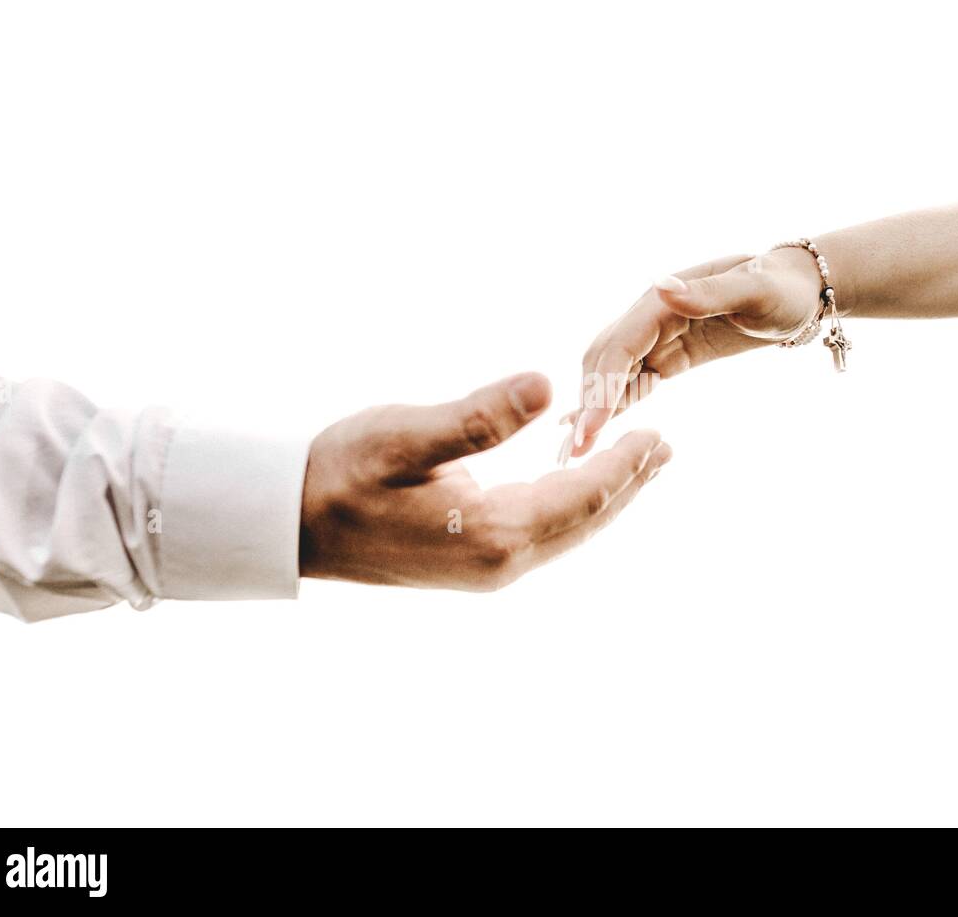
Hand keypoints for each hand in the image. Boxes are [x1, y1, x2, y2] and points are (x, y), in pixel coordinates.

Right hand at [299, 372, 670, 590]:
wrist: (291, 524)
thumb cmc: (341, 472)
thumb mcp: (406, 435)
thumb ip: (478, 418)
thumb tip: (547, 386)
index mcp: (493, 534)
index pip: (582, 495)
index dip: (624, 464)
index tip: (659, 434)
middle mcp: (500, 563)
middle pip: (585, 520)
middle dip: (627, 483)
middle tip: (666, 449)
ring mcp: (487, 570)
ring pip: (566, 530)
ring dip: (604, 496)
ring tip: (639, 467)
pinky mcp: (473, 564)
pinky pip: (541, 535)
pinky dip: (570, 506)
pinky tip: (575, 486)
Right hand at [568, 246, 822, 456]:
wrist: (797, 292)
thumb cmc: (781, 289)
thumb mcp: (754, 291)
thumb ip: (710, 293)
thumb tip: (662, 287)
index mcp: (663, 301)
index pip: (620, 348)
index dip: (600, 389)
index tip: (588, 429)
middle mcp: (651, 315)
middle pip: (604, 361)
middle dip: (588, 405)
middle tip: (575, 453)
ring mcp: (656, 335)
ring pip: (611, 372)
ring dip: (593, 407)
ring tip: (574, 451)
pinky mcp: (668, 353)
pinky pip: (631, 379)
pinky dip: (611, 403)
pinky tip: (594, 429)